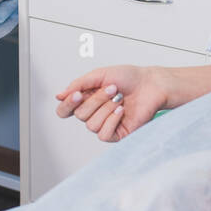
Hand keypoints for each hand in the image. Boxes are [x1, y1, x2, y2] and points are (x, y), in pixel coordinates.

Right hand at [55, 65, 171, 141]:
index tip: (78, 94)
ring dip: (106, 108)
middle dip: (97, 100)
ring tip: (120, 98)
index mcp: (86, 99)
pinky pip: (103, 134)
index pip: (65, 110)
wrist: (151, 84)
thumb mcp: (99, 75)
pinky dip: (112, 120)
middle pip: (80, 115)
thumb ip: (78, 85)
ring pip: (91, 125)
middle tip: (112, 89)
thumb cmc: (129, 78)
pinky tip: (122, 111)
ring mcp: (105, 124)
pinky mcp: (117, 134)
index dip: (68, 104)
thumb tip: (59, 95)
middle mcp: (93, 113)